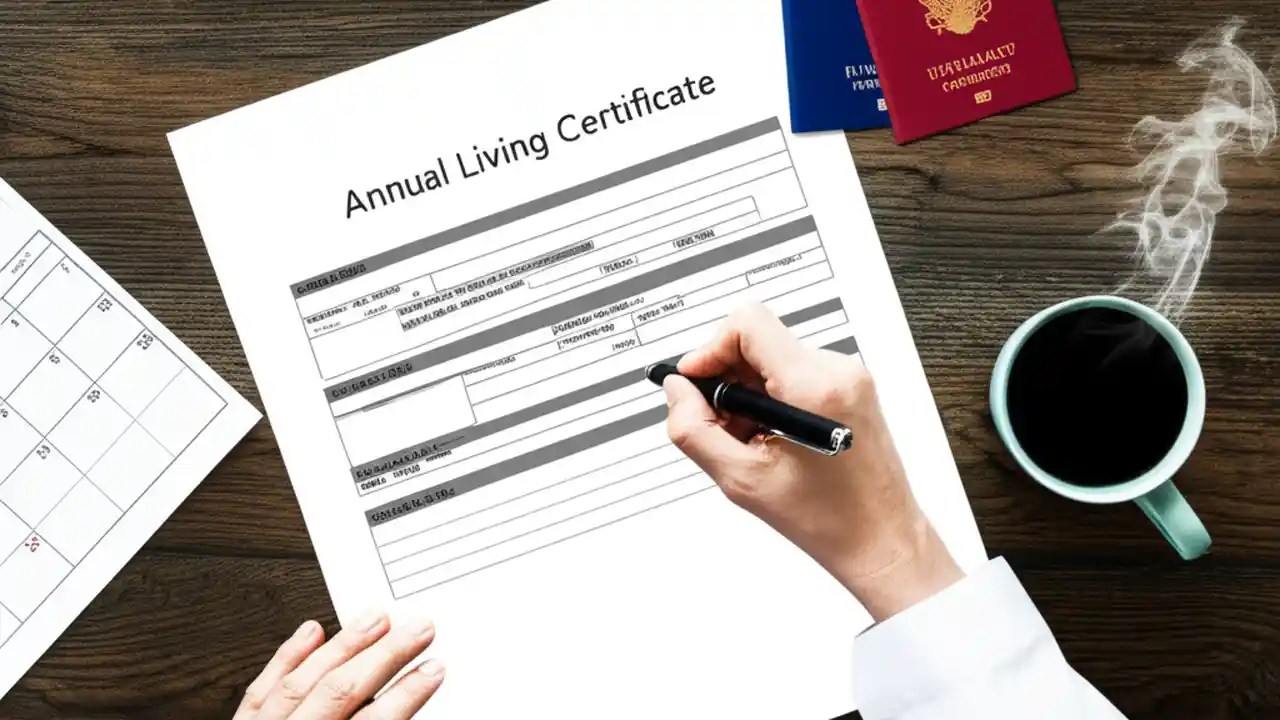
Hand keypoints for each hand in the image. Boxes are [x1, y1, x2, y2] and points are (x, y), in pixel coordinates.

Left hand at [234, 611, 442, 719]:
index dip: (407, 694)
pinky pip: (260, 689)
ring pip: (302, 681)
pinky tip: (310, 632)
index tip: (433, 669)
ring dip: (343, 646)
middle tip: (418, 629)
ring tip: (375, 619)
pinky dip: (287, 658)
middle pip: (341, 691)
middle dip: (385, 657)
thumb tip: (405, 708)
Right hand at [664, 304, 962, 620]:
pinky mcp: (851, 387)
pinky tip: (771, 439)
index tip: (695, 380)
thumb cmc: (829, 520)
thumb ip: (695, 430)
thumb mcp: (742, 480)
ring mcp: (849, 377)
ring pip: (773, 358)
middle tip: (720, 426)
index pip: (748, 324)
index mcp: (814, 387)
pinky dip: (771, 399)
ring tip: (751, 442)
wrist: (881, 539)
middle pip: (758, 340)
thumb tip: (677, 391)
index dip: (710, 349)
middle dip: (727, 380)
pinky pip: (794, 373)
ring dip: (748, 394)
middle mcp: (837, 372)